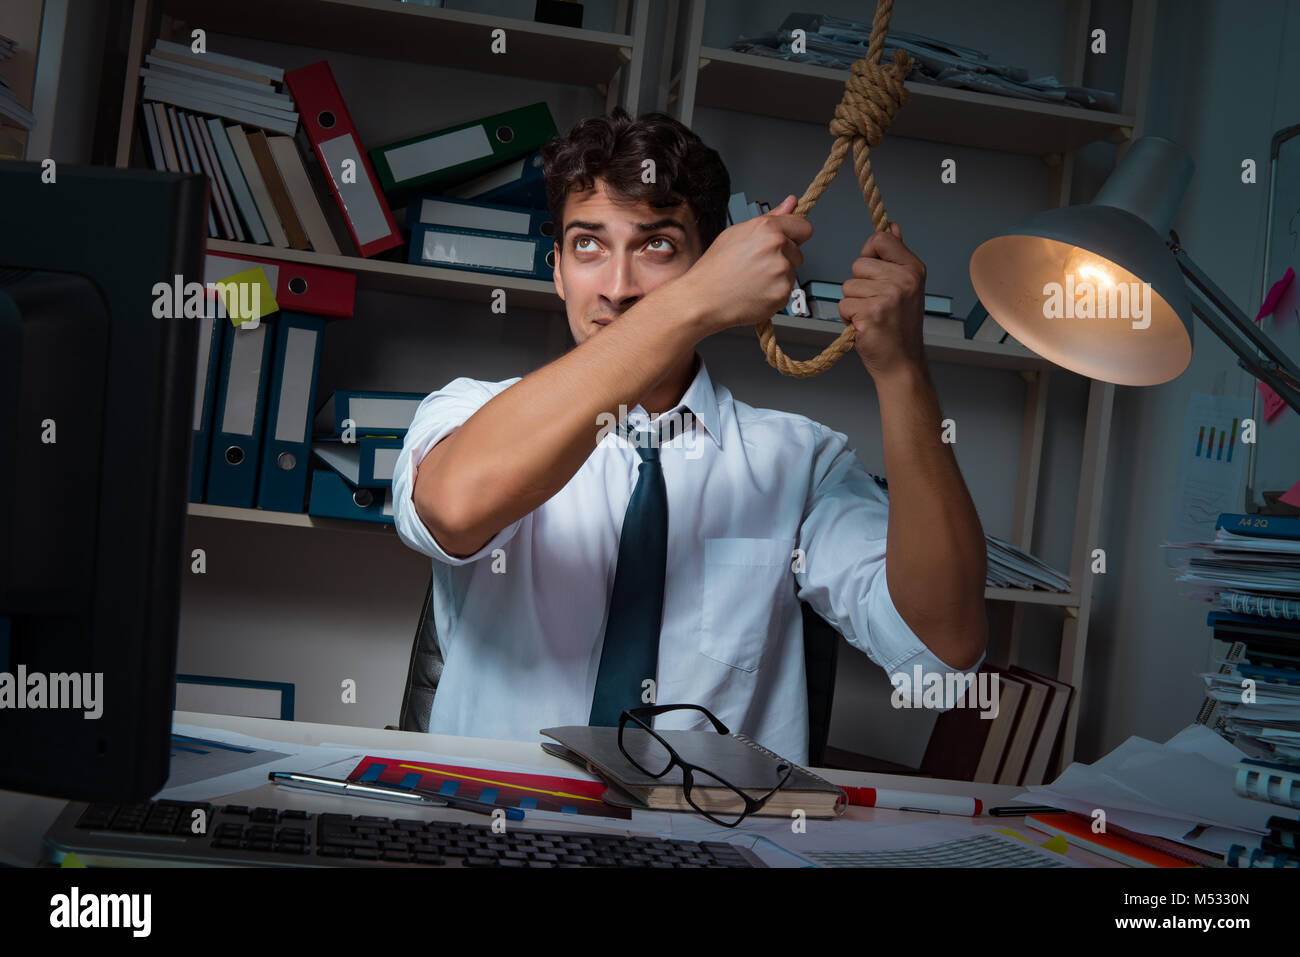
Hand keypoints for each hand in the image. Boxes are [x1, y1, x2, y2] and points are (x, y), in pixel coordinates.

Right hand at [674, 194, 811, 335]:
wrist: (702, 299)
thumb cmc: (715, 267)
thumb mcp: (737, 233)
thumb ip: (771, 218)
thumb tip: (791, 203)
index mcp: (767, 228)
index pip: (803, 227)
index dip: (795, 235)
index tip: (787, 241)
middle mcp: (778, 247)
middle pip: (798, 252)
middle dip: (783, 258)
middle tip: (756, 266)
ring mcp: (782, 272)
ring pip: (792, 272)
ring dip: (778, 276)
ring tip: (752, 280)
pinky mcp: (782, 294)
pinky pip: (786, 291)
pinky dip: (774, 293)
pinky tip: (754, 292)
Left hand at [841, 221, 927, 380]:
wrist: (902, 362)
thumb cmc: (900, 326)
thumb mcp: (905, 285)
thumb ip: (896, 255)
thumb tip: (892, 225)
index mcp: (913, 268)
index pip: (880, 239)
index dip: (869, 253)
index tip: (874, 272)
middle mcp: (904, 280)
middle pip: (859, 264)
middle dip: (859, 285)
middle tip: (876, 303)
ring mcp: (888, 297)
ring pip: (848, 286)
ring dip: (853, 303)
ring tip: (871, 316)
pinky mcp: (871, 314)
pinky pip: (843, 304)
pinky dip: (848, 317)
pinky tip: (864, 326)